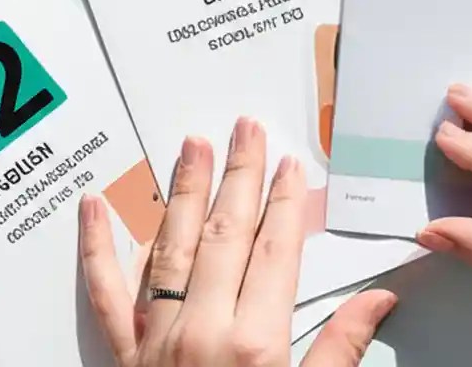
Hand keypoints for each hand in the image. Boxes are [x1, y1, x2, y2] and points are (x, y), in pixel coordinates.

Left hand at [81, 118, 396, 366]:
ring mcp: (156, 340)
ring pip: (169, 247)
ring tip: (189, 146)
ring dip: (181, 191)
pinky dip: (96, 249)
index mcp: (254, 343)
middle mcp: (201, 331)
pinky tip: (94, 209)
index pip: (275, 250)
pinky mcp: (122, 356)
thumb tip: (377, 302)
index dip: (285, 203)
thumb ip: (340, 351)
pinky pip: (104, 294)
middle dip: (238, 176)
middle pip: (224, 234)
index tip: (290, 165)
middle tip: (244, 128)